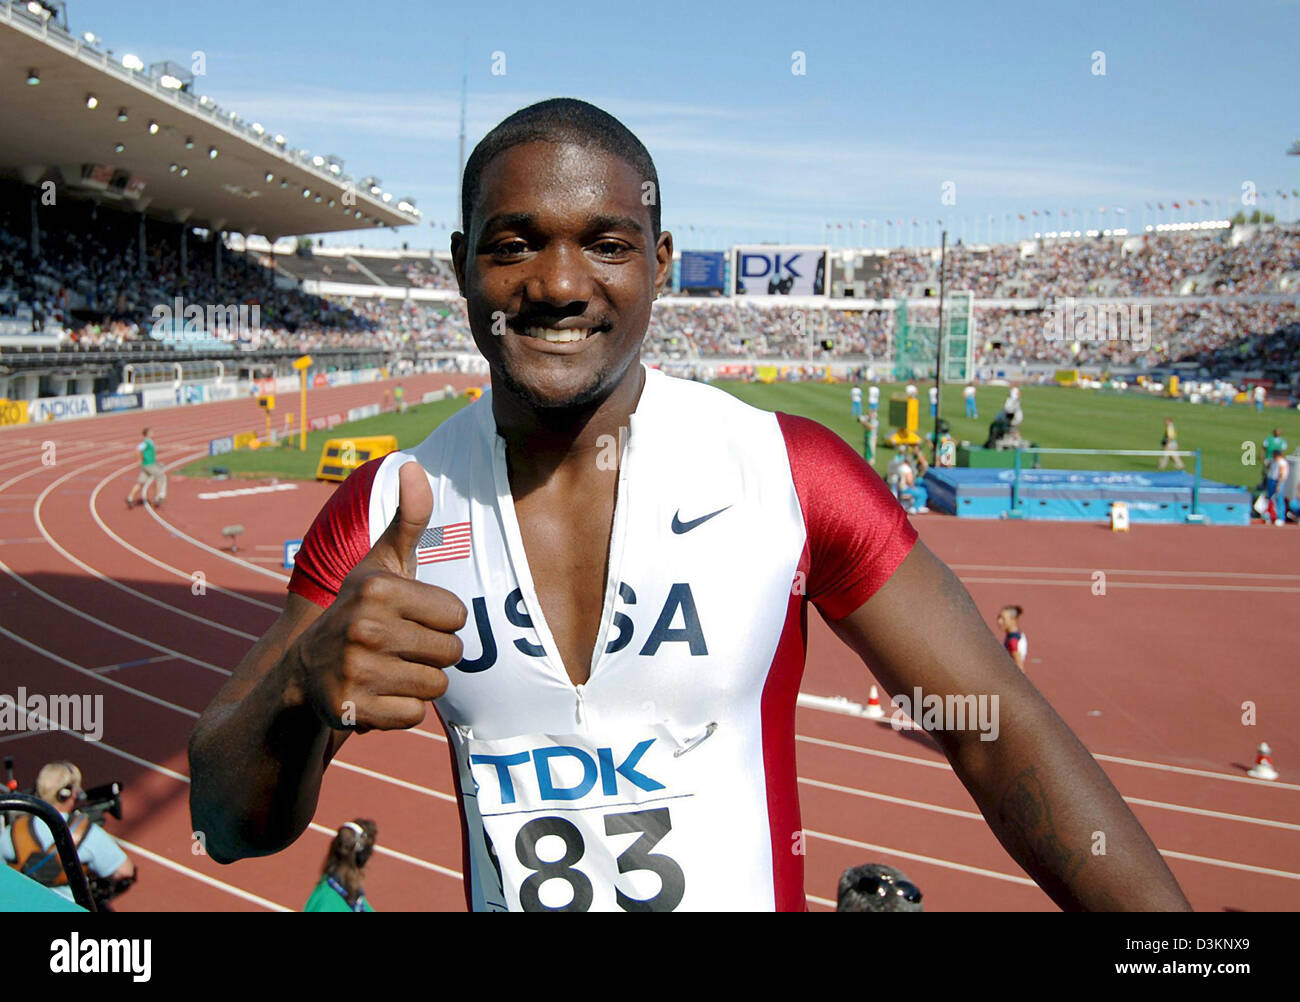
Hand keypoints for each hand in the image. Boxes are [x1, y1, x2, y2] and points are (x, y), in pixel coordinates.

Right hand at [291, 460, 467, 731]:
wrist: (303, 672)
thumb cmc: (360, 611)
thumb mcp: (381, 564)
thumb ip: (408, 519)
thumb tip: (413, 464)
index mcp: (378, 589)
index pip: (457, 616)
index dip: (438, 620)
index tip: (406, 619)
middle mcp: (363, 628)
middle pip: (452, 653)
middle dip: (432, 654)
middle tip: (396, 649)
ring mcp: (354, 671)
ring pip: (437, 687)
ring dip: (418, 682)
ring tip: (386, 670)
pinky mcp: (351, 711)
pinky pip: (415, 715)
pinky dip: (401, 710)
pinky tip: (375, 696)